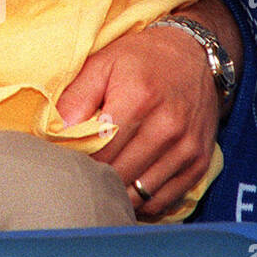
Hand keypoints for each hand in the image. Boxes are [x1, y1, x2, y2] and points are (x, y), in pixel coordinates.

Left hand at [56, 21, 218, 218]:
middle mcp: (167, 127)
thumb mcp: (101, 63)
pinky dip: (141, 200)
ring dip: (116, 192)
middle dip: (94, 177)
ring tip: (100, 180)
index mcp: (138, 99)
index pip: (100, 149)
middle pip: (119, 173)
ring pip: (140, 193)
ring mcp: (187, 148)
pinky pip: (163, 200)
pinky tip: (126, 186)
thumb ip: (76, 97)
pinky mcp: (200, 163)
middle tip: (79, 172)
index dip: (78, 158)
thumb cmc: (139, 60)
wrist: (193, 56)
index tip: (66, 157)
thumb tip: (56, 132)